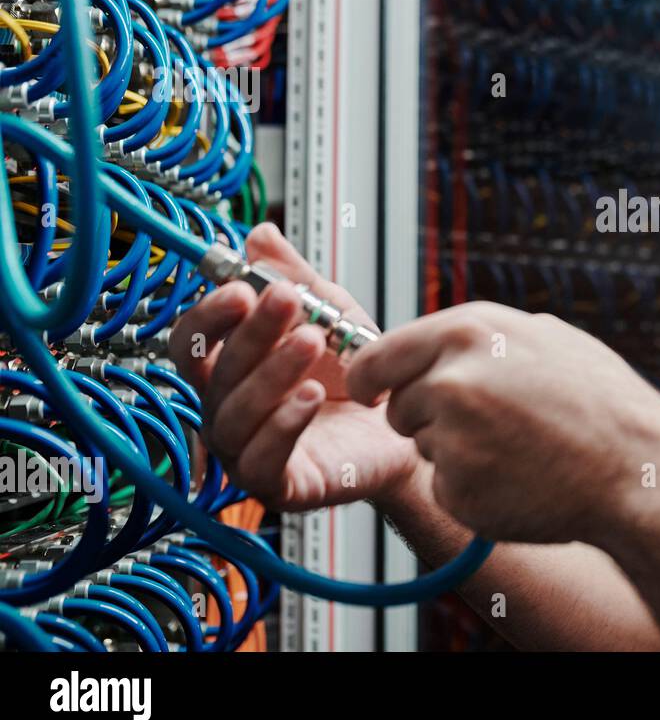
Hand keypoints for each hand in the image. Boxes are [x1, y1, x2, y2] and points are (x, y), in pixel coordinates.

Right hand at [169, 223, 425, 510]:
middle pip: (215, 372)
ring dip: (271, 373)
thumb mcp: (330, 314)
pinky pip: (261, 459)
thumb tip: (261, 234)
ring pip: (235, 414)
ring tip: (312, 342)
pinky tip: (312, 397)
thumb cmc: (358, 377)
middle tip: (287, 301)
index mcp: (230, 369)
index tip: (242, 288)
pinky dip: (283, 425)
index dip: (209, 315)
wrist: (407, 428)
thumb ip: (294, 278)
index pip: (193, 341)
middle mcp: (228, 410)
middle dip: (252, 332)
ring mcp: (246, 450)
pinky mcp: (276, 485)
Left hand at [346, 302, 659, 544]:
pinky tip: (519, 480)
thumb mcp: (546, 339)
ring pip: (424, 447)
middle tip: (488, 428)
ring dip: (455, 454)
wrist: (638, 469)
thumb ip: (486, 338)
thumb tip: (445, 339)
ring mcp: (453, 434)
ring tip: (518, 449)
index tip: (370, 391)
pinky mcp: (459, 486)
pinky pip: (446, 489)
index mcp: (469, 330)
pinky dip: (473, 492)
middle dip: (426, 418)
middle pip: (399, 405)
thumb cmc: (601, 405)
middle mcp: (452, 377)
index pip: (379, 354)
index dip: (370, 378)